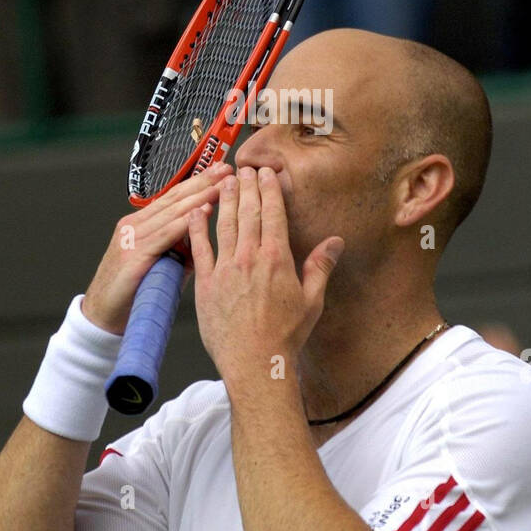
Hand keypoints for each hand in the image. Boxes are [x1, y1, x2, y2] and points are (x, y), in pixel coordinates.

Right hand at [82, 163, 233, 334]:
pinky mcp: (132, 257)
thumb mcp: (159, 265)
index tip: (221, 170)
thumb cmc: (132, 293)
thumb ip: (180, 250)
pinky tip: (200, 212)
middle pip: (173, 198)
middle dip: (202, 182)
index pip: (173, 197)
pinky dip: (183, 223)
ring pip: (170, 212)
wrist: (102, 318)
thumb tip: (206, 241)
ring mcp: (131, 239)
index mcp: (140, 224)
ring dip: (198, 197)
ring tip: (221, 185)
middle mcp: (134, 226)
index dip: (197, 182)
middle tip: (226, 168)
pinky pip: (162, 236)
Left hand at [187, 166, 343, 389]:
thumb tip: (335, 242)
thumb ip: (320, 266)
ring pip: (224, 224)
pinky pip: (199, 247)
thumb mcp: (312, 300)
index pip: (272, 213)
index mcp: (277, 258)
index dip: (269, 190)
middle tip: (244, 168)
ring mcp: (225, 268)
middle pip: (248, 212)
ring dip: (226, 199)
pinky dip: (196, 227)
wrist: (255, 362)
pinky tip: (195, 211)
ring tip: (225, 181)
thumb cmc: (285, 335)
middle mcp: (250, 257)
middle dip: (247, 187)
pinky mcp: (205, 283)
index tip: (266, 173)